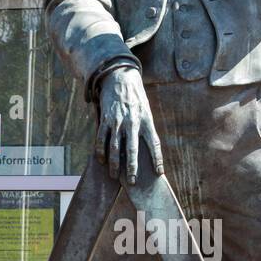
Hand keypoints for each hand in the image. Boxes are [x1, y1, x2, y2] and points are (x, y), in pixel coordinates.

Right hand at [96, 67, 163, 183]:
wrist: (120, 78)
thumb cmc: (136, 98)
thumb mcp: (146, 111)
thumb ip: (146, 129)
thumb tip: (147, 150)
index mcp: (146, 121)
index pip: (154, 144)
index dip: (157, 159)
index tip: (159, 172)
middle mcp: (133, 122)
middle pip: (133, 149)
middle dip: (133, 168)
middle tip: (132, 182)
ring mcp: (118, 122)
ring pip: (115, 147)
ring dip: (115, 164)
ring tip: (115, 176)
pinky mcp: (106, 119)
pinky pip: (102, 139)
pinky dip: (101, 151)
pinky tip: (102, 160)